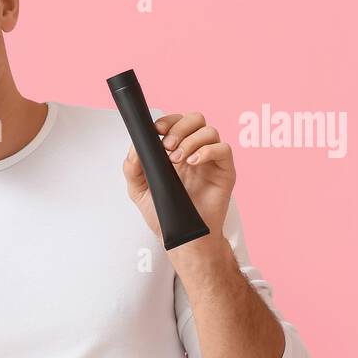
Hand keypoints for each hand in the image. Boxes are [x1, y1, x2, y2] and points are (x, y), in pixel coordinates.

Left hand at [122, 112, 233, 239]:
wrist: (181, 237)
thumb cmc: (164, 214)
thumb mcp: (139, 191)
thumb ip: (132, 168)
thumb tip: (135, 147)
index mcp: (176, 151)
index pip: (177, 122)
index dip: (168, 121)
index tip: (157, 131)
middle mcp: (195, 152)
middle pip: (196, 119)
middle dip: (179, 128)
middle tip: (167, 147)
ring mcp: (211, 161)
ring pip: (210, 131)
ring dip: (191, 140)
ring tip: (178, 159)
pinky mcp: (225, 172)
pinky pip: (224, 149)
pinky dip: (208, 150)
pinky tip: (194, 162)